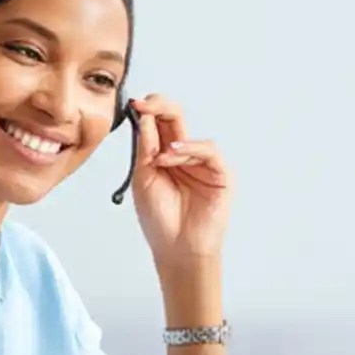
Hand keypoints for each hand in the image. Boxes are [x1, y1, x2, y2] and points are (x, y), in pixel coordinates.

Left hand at [129, 95, 231, 266]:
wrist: (176, 249)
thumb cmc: (160, 220)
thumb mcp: (143, 177)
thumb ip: (145, 147)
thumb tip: (143, 116)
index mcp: (163, 156)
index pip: (158, 123)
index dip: (148, 110)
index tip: (134, 105)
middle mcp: (183, 156)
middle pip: (175, 118)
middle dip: (159, 107)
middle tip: (145, 105)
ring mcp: (202, 164)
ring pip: (190, 133)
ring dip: (171, 140)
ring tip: (159, 158)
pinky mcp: (220, 174)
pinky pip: (209, 150)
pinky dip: (191, 149)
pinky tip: (174, 156)